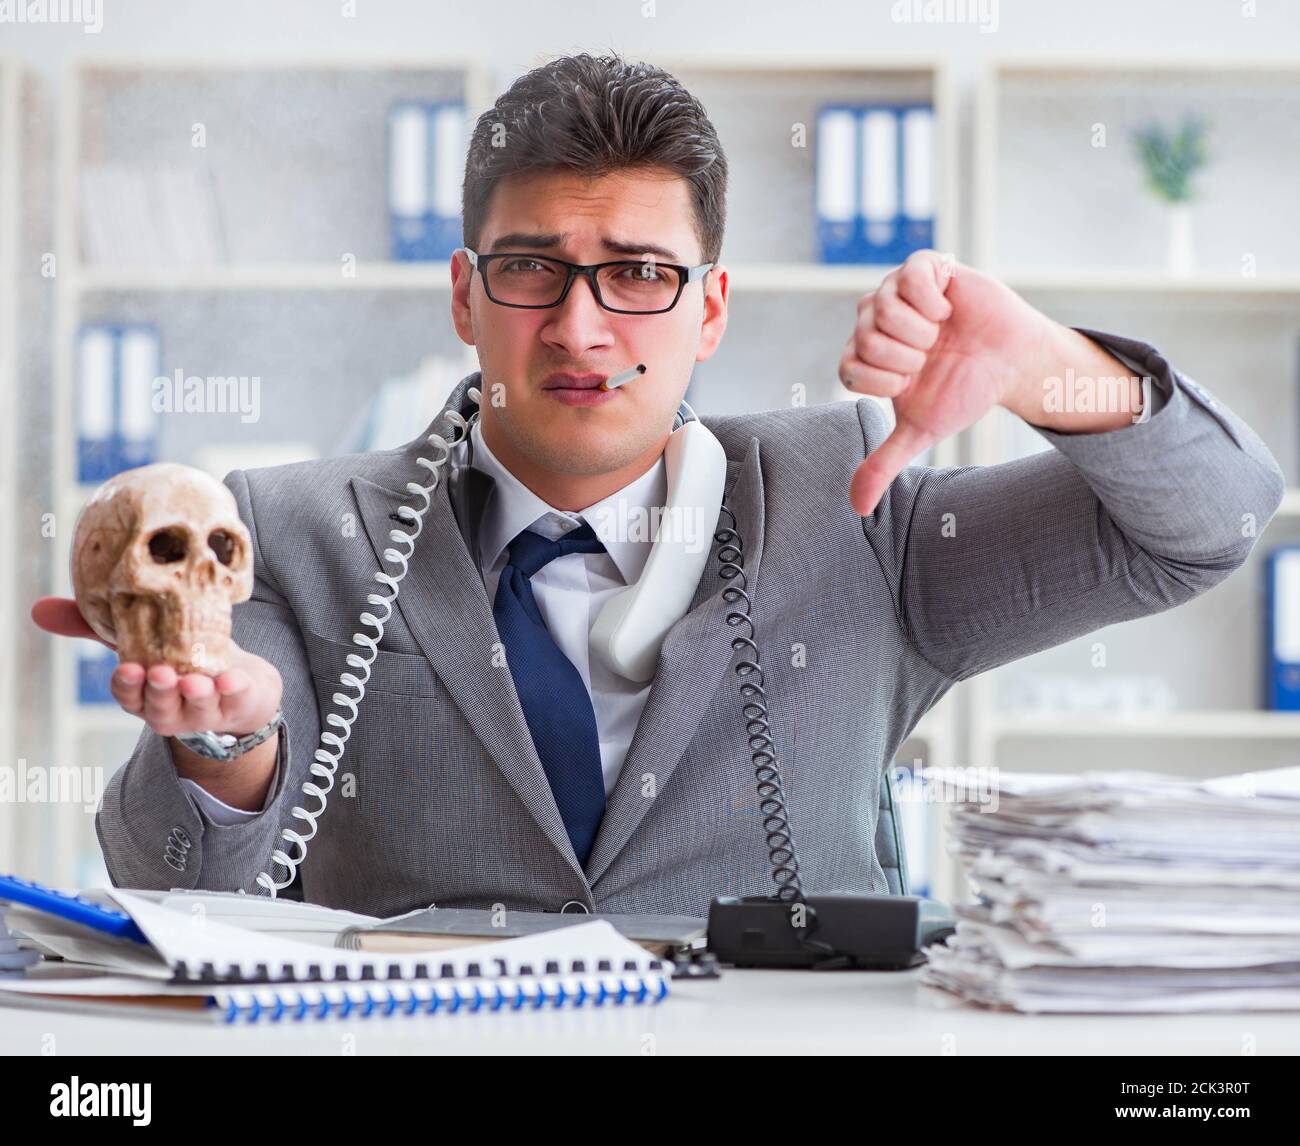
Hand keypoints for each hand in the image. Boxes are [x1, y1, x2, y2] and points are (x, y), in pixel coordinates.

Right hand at [31, 596, 282, 737]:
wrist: (239, 680)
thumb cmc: (182, 658)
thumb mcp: (142, 640)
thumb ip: (95, 628)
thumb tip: (40, 609)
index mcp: (145, 695)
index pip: (129, 697)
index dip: (128, 686)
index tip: (129, 669)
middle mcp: (172, 709)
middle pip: (160, 707)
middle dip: (160, 692)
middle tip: (162, 673)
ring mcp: (207, 711)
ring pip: (199, 708)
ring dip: (197, 694)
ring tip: (197, 680)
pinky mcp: (240, 704)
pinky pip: (237, 701)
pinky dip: (235, 690)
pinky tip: (233, 679)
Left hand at [839, 250, 1057, 514]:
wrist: (1012, 365)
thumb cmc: (964, 391)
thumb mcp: (921, 430)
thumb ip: (884, 463)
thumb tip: (857, 508)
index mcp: (867, 357)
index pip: (849, 368)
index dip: (885, 380)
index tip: (912, 381)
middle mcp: (876, 322)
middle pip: (865, 338)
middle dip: (906, 358)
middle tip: (931, 357)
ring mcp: (898, 292)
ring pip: (883, 308)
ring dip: (920, 331)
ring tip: (940, 335)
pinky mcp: (926, 269)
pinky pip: (909, 274)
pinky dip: (931, 300)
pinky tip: (946, 310)